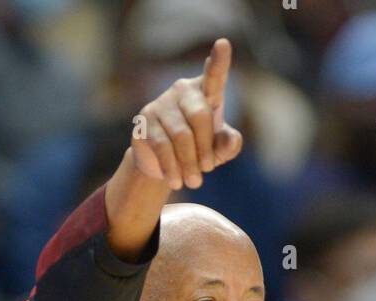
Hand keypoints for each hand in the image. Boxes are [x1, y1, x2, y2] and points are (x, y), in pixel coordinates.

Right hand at [131, 37, 242, 190]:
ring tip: (194, 182)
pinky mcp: (145, 119)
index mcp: (206, 92)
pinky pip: (162, 146)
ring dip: (189, 164)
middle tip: (207, 170)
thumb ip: (229, 144)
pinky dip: (172, 167)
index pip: (214, 75)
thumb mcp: (217, 150)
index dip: (219, 61)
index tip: (223, 44)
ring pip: (181, 135)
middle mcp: (183, 90)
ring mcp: (162, 102)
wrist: (163, 163)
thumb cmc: (197, 150)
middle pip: (200, 116)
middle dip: (205, 148)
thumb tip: (230, 140)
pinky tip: (176, 181)